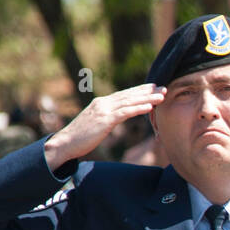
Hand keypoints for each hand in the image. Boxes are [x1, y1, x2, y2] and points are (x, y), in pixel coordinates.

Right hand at [42, 84, 166, 172]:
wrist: (65, 143)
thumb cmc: (81, 137)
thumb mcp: (97, 124)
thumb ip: (107, 118)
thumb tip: (117, 118)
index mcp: (102, 103)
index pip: (124, 94)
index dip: (139, 90)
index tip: (153, 87)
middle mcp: (103, 103)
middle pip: (129, 95)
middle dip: (147, 91)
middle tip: (163, 87)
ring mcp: (104, 110)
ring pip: (129, 102)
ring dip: (147, 98)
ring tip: (161, 96)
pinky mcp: (105, 120)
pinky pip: (125, 113)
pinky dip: (138, 108)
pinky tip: (150, 106)